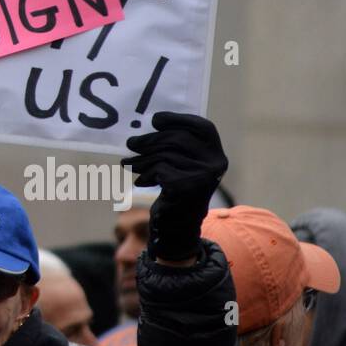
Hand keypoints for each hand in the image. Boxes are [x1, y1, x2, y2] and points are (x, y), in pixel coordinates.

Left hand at [122, 112, 227, 261]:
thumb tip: (146, 127)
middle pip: (177, 139)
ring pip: (165, 155)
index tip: (156, 119)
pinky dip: (146, 174)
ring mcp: (204, 177)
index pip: (202, 127)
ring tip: (129, 163)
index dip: (179, 119)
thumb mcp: (182, 164)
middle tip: (130, 143)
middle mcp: (216, 164)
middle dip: (149, 140)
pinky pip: (160, 170)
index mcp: (217, 154)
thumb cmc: (177, 188)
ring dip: (142, 159)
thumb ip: (174, 145)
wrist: (179, 226)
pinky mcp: (188, 188)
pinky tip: (141, 181)